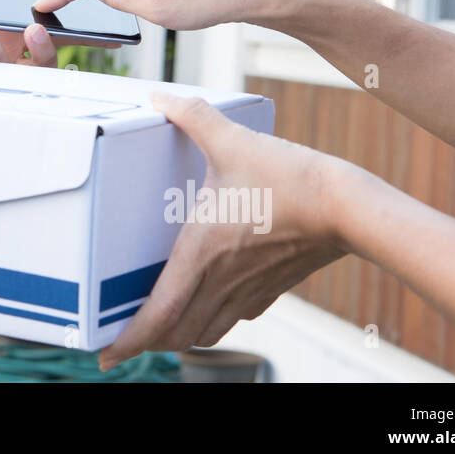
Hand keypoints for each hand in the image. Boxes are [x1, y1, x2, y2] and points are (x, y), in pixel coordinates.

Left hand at [99, 91, 350, 370]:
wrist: (349, 208)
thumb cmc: (290, 178)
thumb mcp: (233, 141)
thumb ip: (193, 117)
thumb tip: (159, 97)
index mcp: (200, 255)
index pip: (157, 316)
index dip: (128, 341)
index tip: (105, 356)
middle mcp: (220, 282)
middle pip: (175, 335)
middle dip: (146, 343)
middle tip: (121, 341)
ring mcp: (248, 291)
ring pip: (204, 332)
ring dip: (178, 335)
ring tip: (158, 327)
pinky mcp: (271, 288)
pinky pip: (233, 316)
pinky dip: (211, 320)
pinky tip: (207, 303)